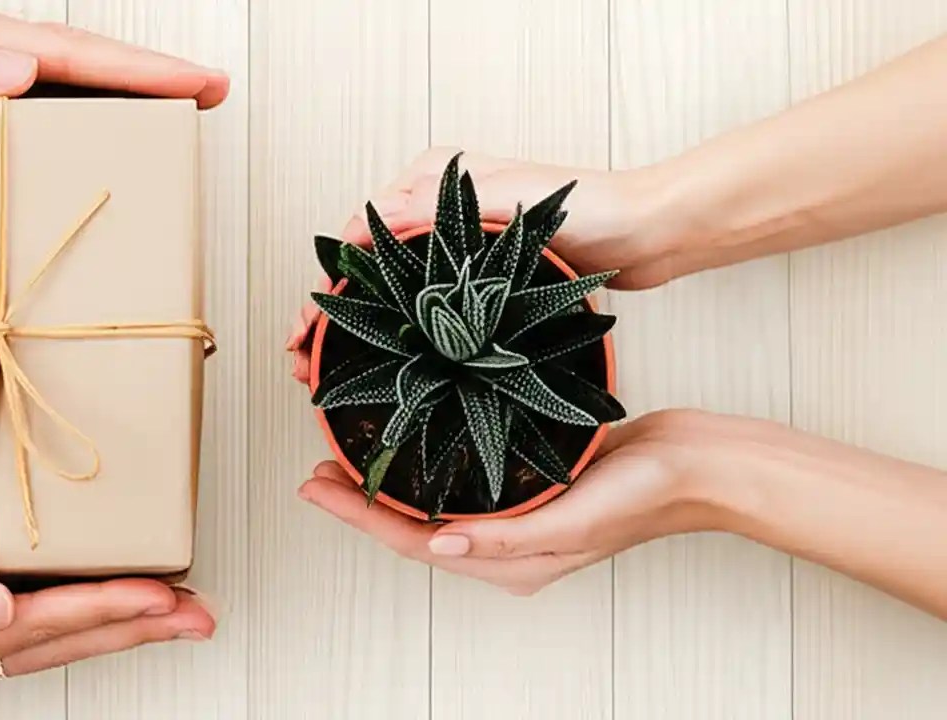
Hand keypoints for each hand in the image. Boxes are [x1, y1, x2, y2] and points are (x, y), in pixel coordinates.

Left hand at [0, 0, 228, 140]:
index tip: (198, 82)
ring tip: (167, 110)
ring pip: (54, 81)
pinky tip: (76, 132)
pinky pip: (19, 104)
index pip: (66, 52)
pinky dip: (63, 114)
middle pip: (77, 59)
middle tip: (209, 93)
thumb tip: (19, 72)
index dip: (138, 69)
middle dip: (149, 76)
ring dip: (115, 94)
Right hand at [0, 550, 214, 713]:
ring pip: (49, 630)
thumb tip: (1, 609)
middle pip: (66, 635)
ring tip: (163, 611)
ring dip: (110, 619)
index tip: (171, 597)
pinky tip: (69, 600)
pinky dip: (57, 610)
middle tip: (200, 616)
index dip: (114, 607)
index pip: (51, 623)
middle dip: (137, 625)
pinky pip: (13, 620)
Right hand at [285, 147, 675, 382]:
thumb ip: (439, 206)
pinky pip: (424, 305)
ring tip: (325, 372)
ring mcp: (457, 247)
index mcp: (433, 183)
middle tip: (302, 363)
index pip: (356, 234)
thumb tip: (372, 220)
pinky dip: (396, 333)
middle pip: (362, 267)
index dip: (324, 284)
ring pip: (387, 291)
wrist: (649, 233)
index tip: (304, 329)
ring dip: (355, 329)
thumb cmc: (591, 209)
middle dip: (327, 314)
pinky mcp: (480, 277)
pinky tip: (382, 362)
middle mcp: (437, 211)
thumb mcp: (507, 200)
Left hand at [296, 410, 730, 595]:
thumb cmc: (643, 495)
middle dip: (360, 503)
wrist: (694, 463)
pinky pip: (461, 482)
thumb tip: (439, 547)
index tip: (317, 488)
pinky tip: (410, 444)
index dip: (359, 517)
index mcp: (511, 563)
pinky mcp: (527, 484)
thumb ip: (505, 538)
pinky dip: (425, 466)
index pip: (415, 545)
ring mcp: (517, 516)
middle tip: (316, 472)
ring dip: (388, 486)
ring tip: (347, 460)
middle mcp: (506, 545)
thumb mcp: (572, 521)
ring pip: (433, 506)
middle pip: (414, 528)